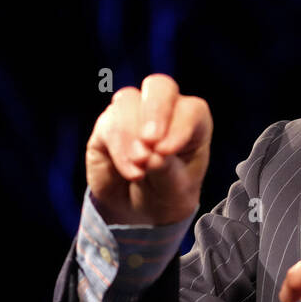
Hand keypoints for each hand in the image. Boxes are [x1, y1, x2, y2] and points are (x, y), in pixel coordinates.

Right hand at [85, 73, 212, 224]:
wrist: (137, 213)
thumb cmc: (167, 196)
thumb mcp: (175, 192)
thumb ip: (168, 172)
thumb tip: (154, 156)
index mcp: (192, 122)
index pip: (191, 110)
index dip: (180, 126)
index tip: (167, 151)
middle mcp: (165, 110)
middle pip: (160, 87)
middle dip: (155, 112)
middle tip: (150, 142)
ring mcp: (134, 114)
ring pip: (128, 101)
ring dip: (131, 134)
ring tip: (139, 170)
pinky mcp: (108, 126)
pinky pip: (109, 123)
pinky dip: (119, 148)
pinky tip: (130, 171)